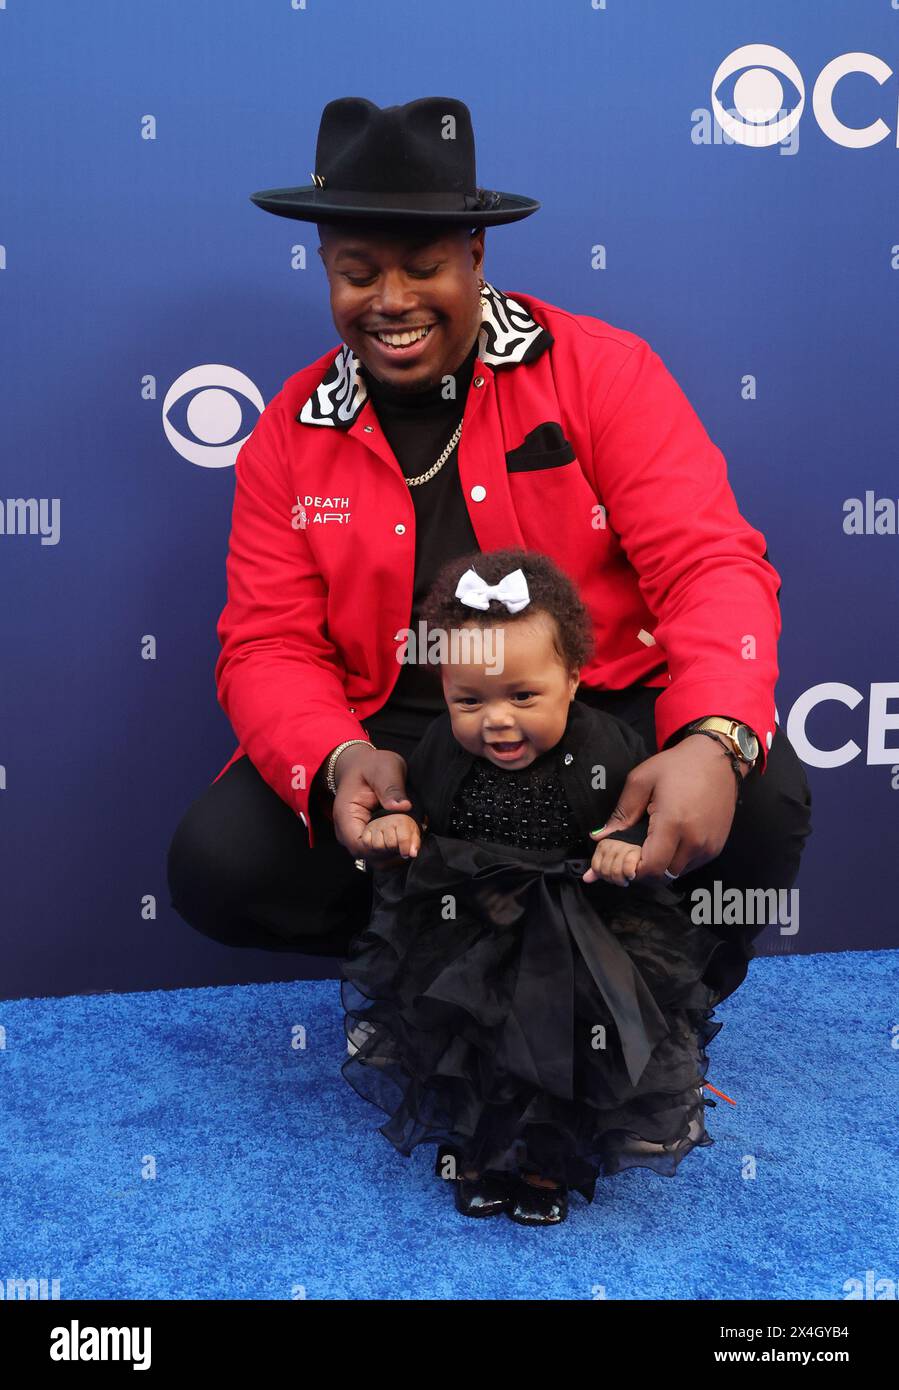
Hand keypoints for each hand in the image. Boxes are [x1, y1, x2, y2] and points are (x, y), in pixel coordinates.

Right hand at [331, 744, 414, 860]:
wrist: (362, 766)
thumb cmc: (371, 766)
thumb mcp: (383, 769)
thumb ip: (391, 787)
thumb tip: (403, 806)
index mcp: (346, 816)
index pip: (361, 846)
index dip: (384, 847)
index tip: (405, 837)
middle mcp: (349, 833)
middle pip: (371, 857)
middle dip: (397, 851)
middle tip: (417, 838)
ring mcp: (359, 838)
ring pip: (379, 860)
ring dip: (400, 853)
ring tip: (416, 837)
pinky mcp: (370, 840)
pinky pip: (384, 854)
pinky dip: (399, 850)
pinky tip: (412, 838)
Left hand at [582, 835, 641, 886]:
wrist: (644, 844)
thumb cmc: (626, 854)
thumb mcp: (609, 861)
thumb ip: (597, 870)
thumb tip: (586, 879)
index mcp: (602, 846)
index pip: (596, 868)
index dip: (603, 876)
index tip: (611, 876)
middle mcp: (611, 844)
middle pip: (605, 871)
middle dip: (613, 879)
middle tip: (620, 879)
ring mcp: (623, 847)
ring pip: (615, 871)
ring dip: (622, 879)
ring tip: (626, 878)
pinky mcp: (635, 851)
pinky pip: (627, 868)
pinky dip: (629, 874)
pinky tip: (631, 875)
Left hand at [588, 735, 741, 885]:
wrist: (717, 759)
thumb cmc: (677, 765)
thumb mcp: (641, 780)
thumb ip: (621, 813)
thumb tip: (599, 837)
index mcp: (674, 824)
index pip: (650, 868)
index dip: (631, 870)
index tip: (621, 859)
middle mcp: (695, 841)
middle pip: (662, 876)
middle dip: (641, 872)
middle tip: (629, 856)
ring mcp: (708, 847)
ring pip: (676, 874)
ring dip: (659, 868)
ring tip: (648, 849)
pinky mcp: (716, 848)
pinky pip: (690, 866)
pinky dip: (674, 862)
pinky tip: (666, 845)